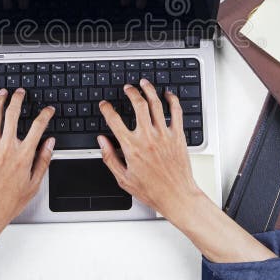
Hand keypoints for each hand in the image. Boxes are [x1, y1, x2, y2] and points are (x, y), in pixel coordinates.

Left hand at [0, 88, 55, 233]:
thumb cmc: (9, 203)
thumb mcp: (34, 185)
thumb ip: (43, 161)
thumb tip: (50, 143)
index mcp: (23, 155)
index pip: (38, 127)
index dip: (45, 114)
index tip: (48, 110)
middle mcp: (6, 148)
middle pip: (13, 115)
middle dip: (18, 99)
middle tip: (19, 92)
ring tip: (2, 94)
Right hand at [97, 79, 275, 263]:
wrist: (176, 196)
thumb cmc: (152, 190)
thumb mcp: (123, 178)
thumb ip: (110, 157)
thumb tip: (101, 141)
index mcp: (131, 147)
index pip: (114, 120)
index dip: (107, 109)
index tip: (105, 105)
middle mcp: (147, 137)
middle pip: (138, 104)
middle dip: (131, 92)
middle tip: (128, 88)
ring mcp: (164, 135)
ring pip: (156, 104)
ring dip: (149, 90)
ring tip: (144, 83)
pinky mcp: (177, 136)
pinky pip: (176, 112)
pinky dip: (172, 100)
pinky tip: (168, 94)